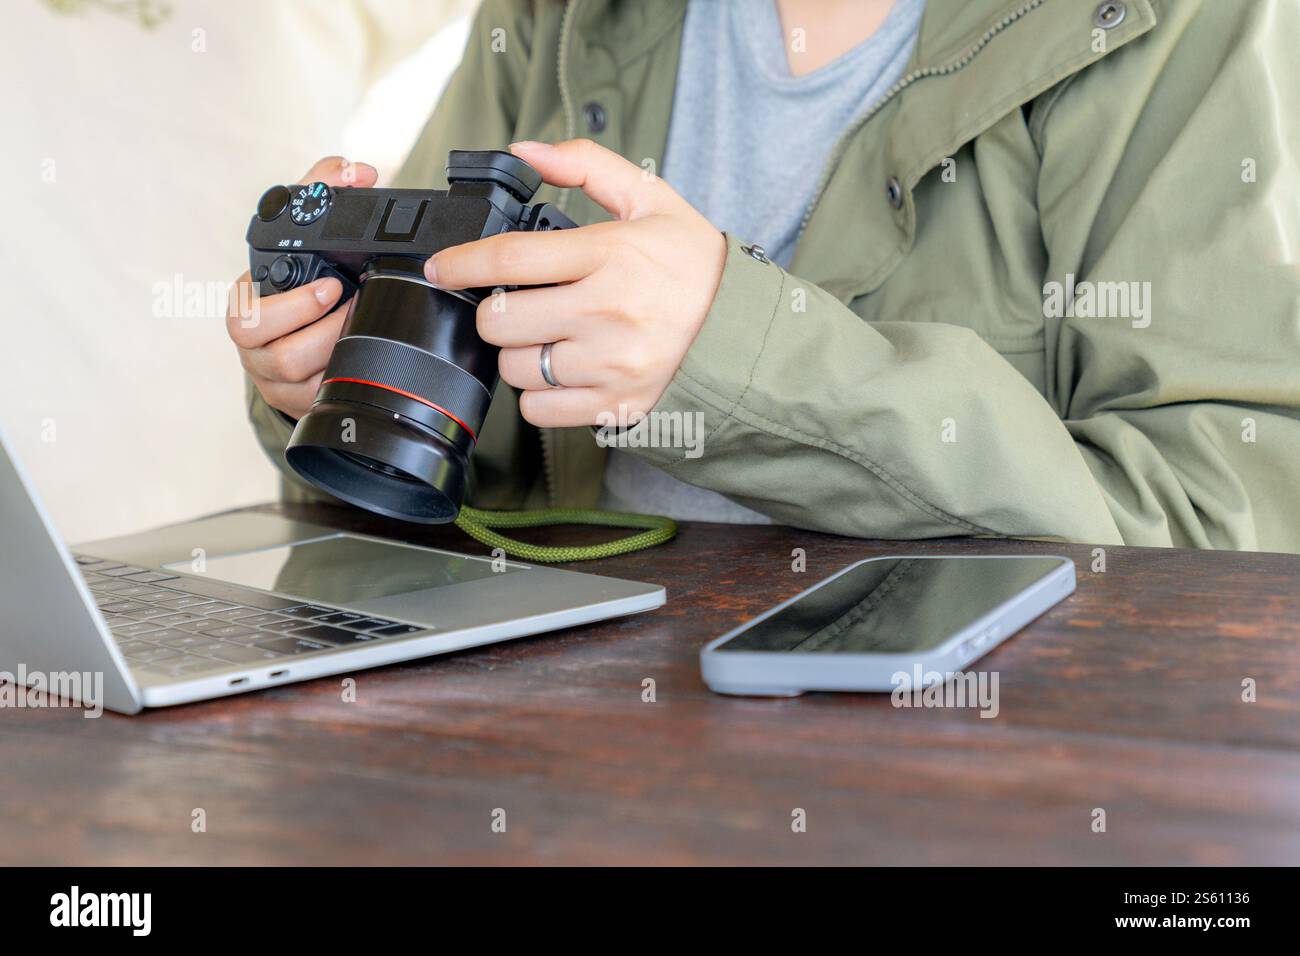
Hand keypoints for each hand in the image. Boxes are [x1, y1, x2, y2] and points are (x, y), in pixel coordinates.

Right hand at [226, 156, 377, 419]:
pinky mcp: (296, 399)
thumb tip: (355, 170)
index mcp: (245, 304)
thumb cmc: (301, 283)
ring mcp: (272, 377)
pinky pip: (317, 394)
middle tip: (350, 302)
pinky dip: (342, 371)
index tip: (332, 287)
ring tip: (359, 322)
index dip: (293, 304)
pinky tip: (358, 352)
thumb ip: (322, 189)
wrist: (303, 334)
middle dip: (318, 325)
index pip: (247, 310)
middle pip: (272, 349)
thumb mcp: (304, 237)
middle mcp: (252, 345)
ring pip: (296, 372)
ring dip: (335, 345)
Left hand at [424, 139, 726, 426]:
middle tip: (515, 305)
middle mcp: (607, 312)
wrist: (744, 330)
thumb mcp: (651, 199)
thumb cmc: (694, 265)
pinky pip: (539, 410)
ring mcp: (610, 364)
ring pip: (516, 368)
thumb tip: (526, 150)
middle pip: (500, 321)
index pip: (509, 259)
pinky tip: (560, 371)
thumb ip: (587, 167)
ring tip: (547, 338)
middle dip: (494, 310)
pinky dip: (537, 393)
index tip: (442, 268)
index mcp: (610, 255)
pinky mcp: (614, 404)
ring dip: (518, 353)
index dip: (461, 263)